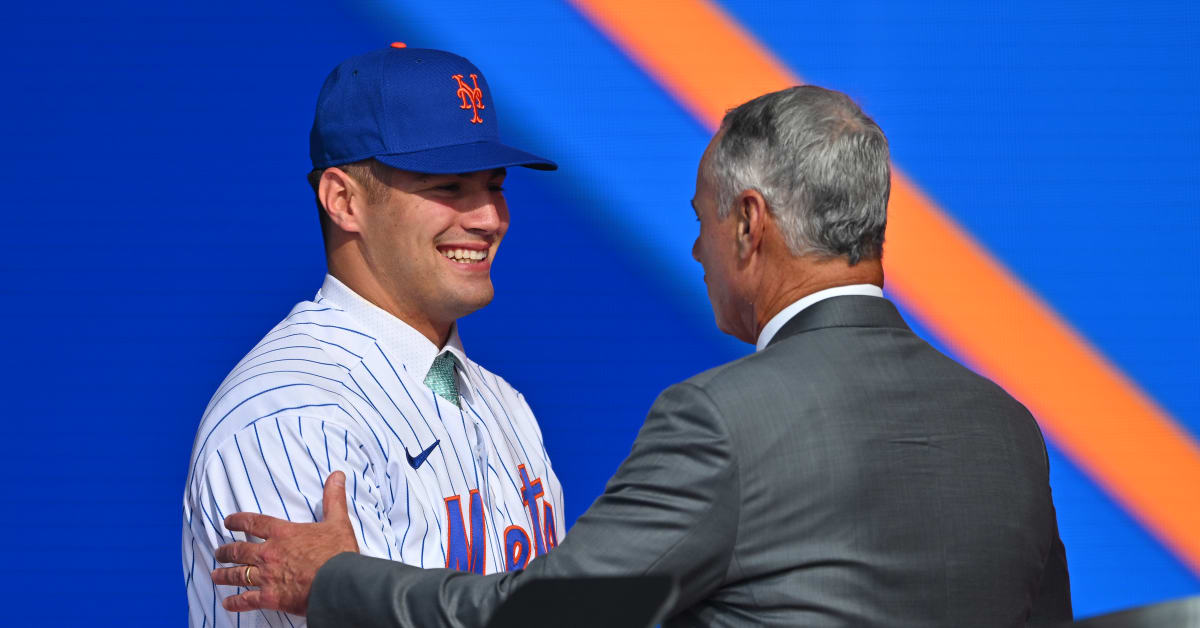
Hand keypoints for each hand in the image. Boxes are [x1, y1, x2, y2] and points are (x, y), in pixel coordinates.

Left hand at [211, 471, 358, 615]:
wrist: (339, 583)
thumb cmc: (338, 552)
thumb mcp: (338, 521)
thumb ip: (333, 498)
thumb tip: (337, 475)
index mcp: (283, 533)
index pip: (254, 523)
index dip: (238, 521)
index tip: (227, 522)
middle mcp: (269, 553)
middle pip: (239, 550)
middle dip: (226, 551)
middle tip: (218, 552)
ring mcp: (267, 576)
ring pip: (238, 575)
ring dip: (224, 575)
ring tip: (215, 575)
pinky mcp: (270, 598)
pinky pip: (247, 600)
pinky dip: (235, 602)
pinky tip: (228, 603)